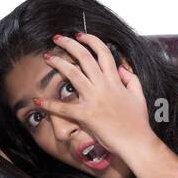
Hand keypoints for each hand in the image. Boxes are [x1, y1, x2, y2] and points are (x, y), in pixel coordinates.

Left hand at [34, 33, 154, 160]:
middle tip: (57, 38)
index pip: (103, 53)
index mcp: (115, 81)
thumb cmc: (138, 122)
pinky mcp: (87, 115)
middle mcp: (103, 86)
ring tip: (47, 57)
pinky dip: (50, 105)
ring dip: (58, 63)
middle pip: (84, 57)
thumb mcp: (139, 96)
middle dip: (69, 44)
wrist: (137, 142)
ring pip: (73, 74)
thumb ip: (131, 79)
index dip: (91, 40)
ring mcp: (94, 99)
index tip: (80, 35)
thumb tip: (123, 68)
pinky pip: (65, 108)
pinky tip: (38, 101)